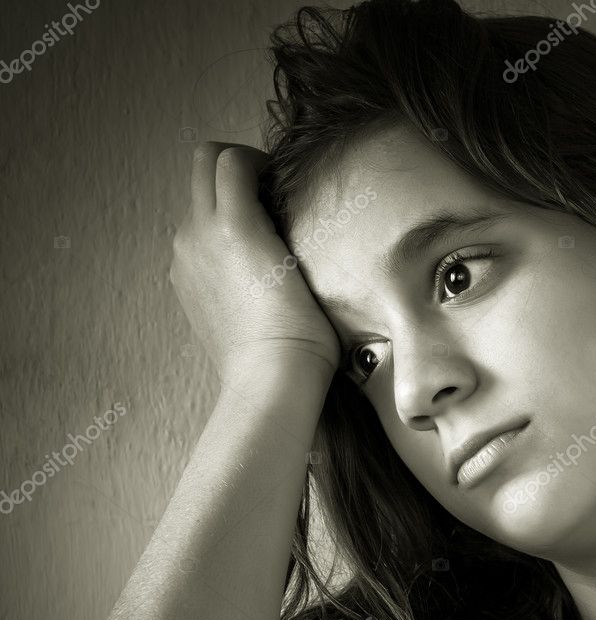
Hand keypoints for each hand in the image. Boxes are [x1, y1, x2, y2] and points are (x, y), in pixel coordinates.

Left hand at [169, 142, 340, 387]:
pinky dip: (212, 239)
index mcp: (232, 222)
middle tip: (261, 190)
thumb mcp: (305, 262)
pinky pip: (192, 241)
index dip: (258, 161)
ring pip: (196, 203)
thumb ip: (282, 220)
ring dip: (221, 205)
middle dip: (231, 167)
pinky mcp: (183, 283)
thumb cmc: (302, 330)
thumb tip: (275, 201)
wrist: (270, 379)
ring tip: (255, 236)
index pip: (231, 158)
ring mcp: (185, 258)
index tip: (278, 182)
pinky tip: (242, 269)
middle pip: (202, 164)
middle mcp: (198, 233)